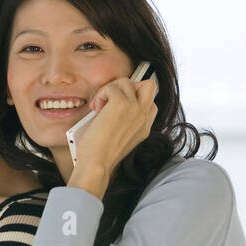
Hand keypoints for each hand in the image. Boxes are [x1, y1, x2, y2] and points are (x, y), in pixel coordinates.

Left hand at [70, 75, 159, 196]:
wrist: (97, 163)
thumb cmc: (100, 155)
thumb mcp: (120, 138)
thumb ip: (124, 122)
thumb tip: (110, 105)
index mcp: (144, 127)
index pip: (150, 102)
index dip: (133, 99)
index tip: (116, 107)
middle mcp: (144, 116)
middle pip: (150, 85)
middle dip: (130, 86)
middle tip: (114, 99)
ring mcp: (135, 108)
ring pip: (126, 82)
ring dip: (109, 90)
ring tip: (100, 106)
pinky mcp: (122, 103)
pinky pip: (112, 87)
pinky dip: (101, 94)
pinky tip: (96, 108)